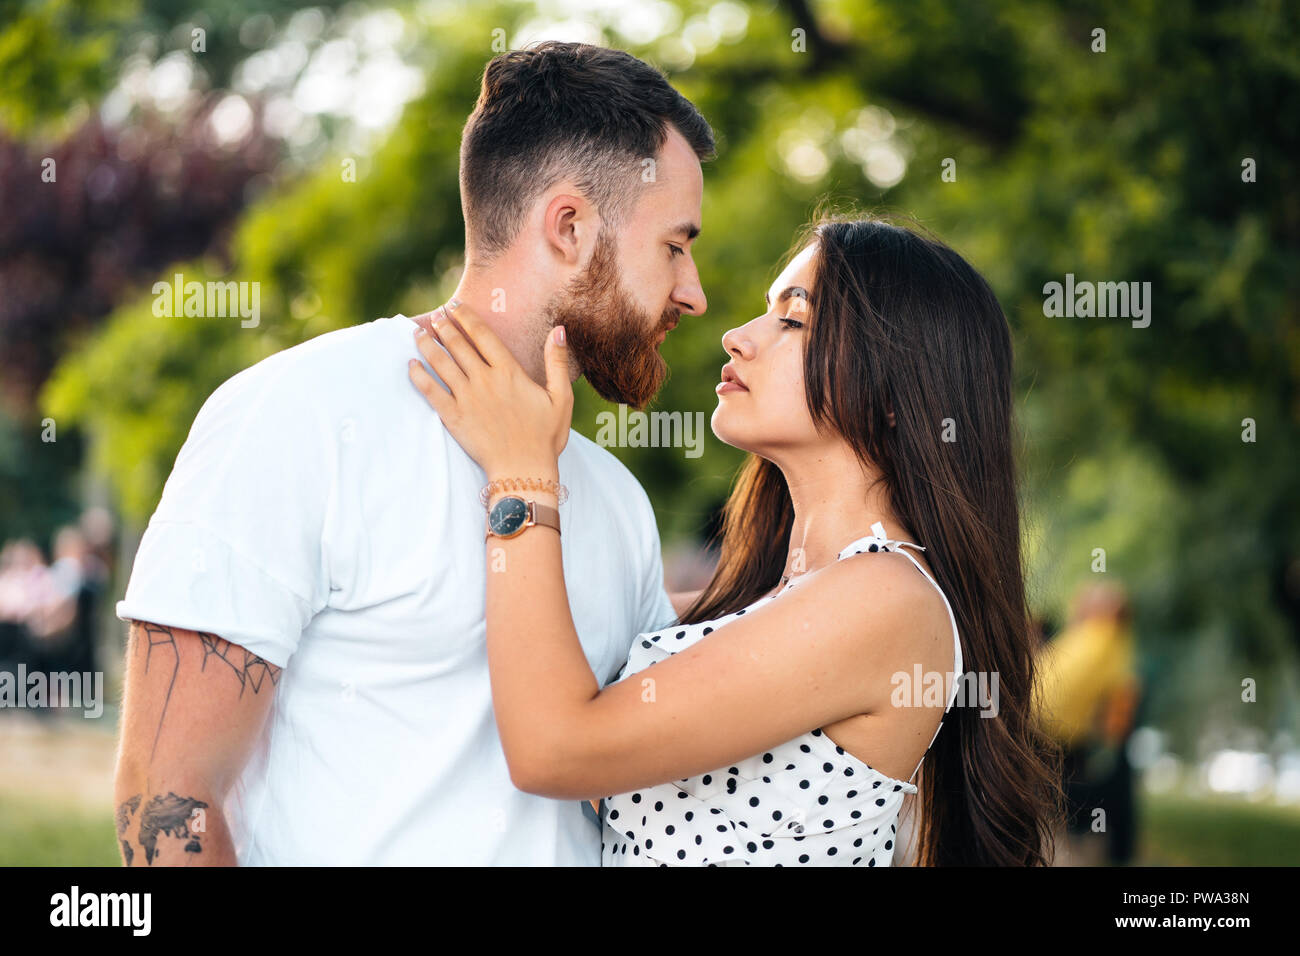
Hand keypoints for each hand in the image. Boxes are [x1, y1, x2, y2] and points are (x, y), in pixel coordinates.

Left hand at [407, 299, 572, 477]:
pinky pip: (431, 392)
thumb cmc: (546, 437)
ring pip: (441, 363)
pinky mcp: (454, 417)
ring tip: (418, 333)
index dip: (466, 318)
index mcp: (509, 372)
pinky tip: (411, 366)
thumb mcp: (561, 398)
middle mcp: (485, 380)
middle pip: (458, 345)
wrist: (524, 470)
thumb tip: (558, 329)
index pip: (482, 336)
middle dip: (443, 327)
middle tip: (435, 316)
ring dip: (427, 345)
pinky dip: (419, 376)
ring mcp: (467, 398)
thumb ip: (557, 362)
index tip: (455, 306)